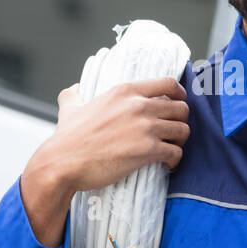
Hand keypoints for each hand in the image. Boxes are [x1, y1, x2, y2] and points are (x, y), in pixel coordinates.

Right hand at [20, 76, 189, 245]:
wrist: (63, 162)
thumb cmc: (67, 137)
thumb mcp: (70, 107)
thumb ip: (74, 95)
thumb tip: (74, 89)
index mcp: (125, 91)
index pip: (169, 83)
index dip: (179, 94)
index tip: (178, 103)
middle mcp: (139, 106)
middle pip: (181, 108)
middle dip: (180, 121)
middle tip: (172, 132)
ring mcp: (145, 128)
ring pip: (183, 130)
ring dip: (180, 141)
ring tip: (170, 149)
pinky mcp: (148, 150)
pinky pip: (176, 153)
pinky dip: (175, 159)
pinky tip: (167, 164)